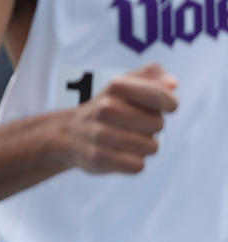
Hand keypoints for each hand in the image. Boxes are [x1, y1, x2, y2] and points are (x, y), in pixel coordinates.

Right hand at [58, 63, 177, 173]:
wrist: (69, 134)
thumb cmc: (108, 108)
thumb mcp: (124, 85)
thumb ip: (151, 76)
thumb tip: (172, 84)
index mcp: (115, 87)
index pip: (159, 96)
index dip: (169, 103)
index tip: (167, 107)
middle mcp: (106, 108)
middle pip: (158, 124)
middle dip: (153, 127)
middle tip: (136, 125)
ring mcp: (99, 133)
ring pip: (151, 147)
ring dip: (145, 146)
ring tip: (128, 140)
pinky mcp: (97, 157)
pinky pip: (137, 165)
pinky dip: (133, 163)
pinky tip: (120, 155)